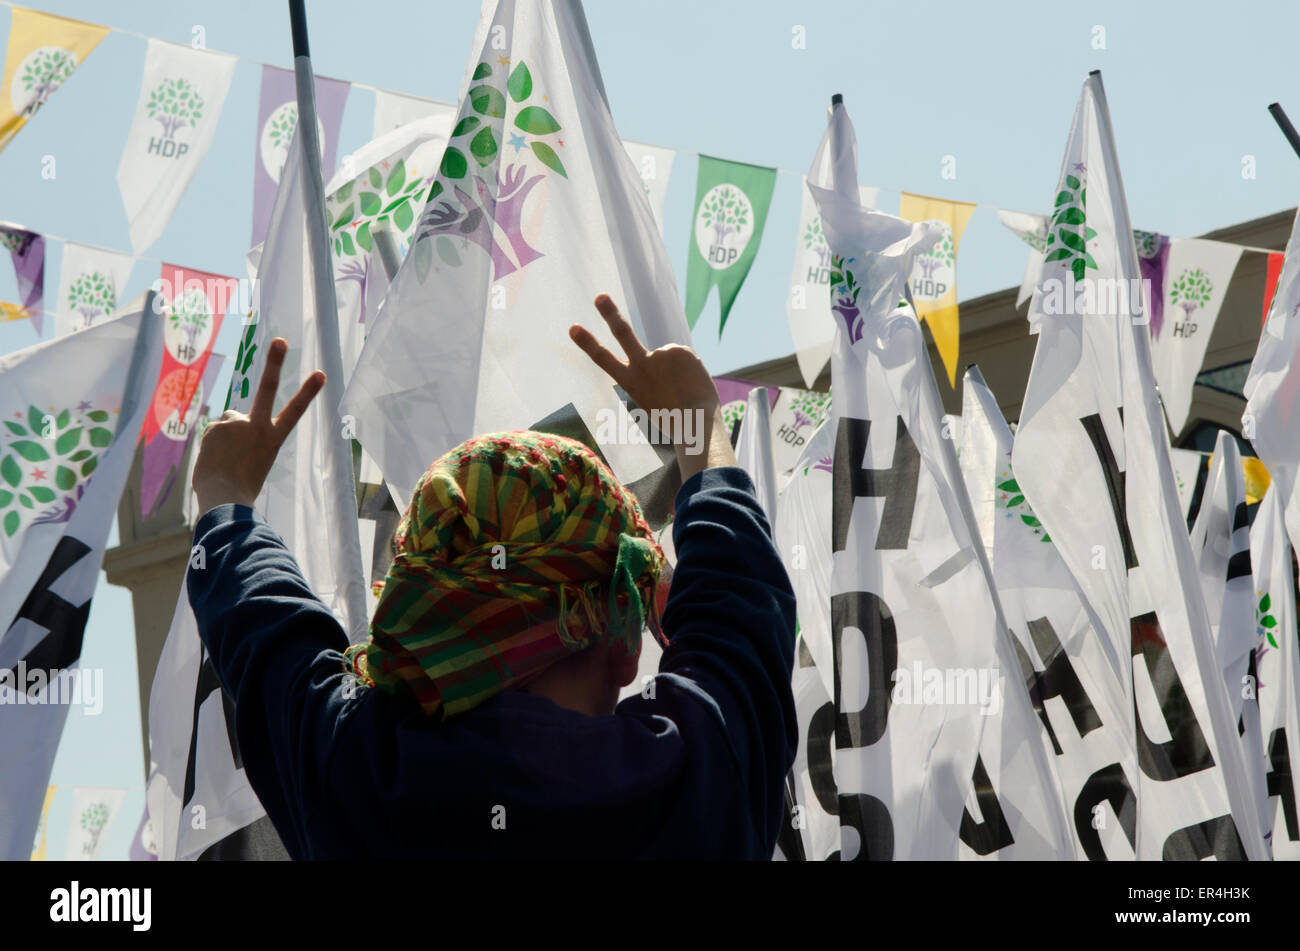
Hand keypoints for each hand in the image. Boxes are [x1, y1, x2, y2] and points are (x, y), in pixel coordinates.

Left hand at [192, 337, 324, 513]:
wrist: (224, 497)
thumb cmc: (241, 487)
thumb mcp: (253, 460)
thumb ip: (246, 438)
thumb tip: (227, 422)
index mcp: (273, 439)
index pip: (294, 412)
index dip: (308, 393)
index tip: (321, 374)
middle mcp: (258, 426)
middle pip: (268, 389)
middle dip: (275, 363)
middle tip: (281, 341)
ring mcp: (237, 423)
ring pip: (228, 422)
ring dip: (224, 438)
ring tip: (225, 460)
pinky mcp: (217, 425)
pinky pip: (213, 432)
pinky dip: (211, 445)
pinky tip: (214, 460)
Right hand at [570, 295, 735, 481]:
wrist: (695, 421)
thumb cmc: (674, 418)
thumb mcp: (651, 398)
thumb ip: (651, 376)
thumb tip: (664, 355)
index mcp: (630, 383)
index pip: (603, 359)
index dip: (587, 343)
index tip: (573, 327)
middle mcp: (642, 364)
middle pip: (623, 334)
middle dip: (610, 314)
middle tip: (600, 298)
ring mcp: (660, 354)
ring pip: (668, 356)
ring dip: (678, 370)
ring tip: (683, 388)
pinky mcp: (679, 349)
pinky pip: (684, 357)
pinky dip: (690, 368)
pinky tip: (692, 381)